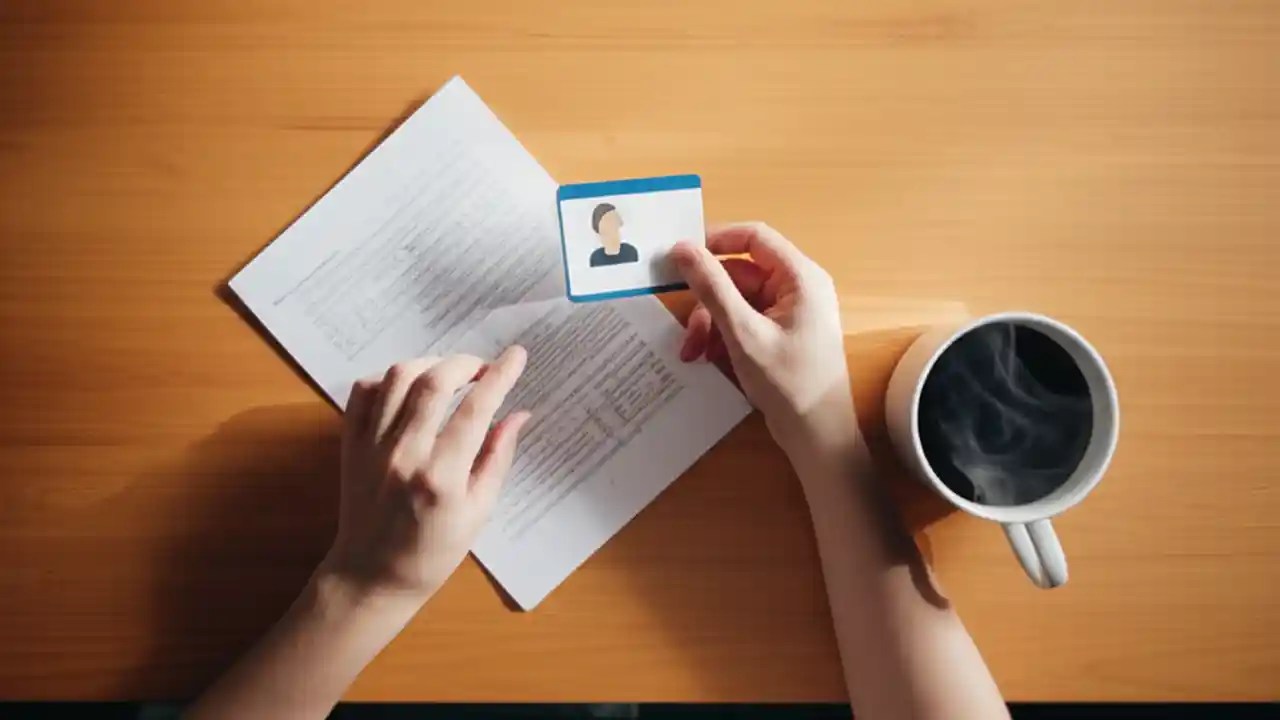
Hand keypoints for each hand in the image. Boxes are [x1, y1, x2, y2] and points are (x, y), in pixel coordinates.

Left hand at [318, 347, 529, 603]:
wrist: (372, 574)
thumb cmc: (433, 551)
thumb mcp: (479, 511)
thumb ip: (497, 458)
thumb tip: (519, 414)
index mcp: (441, 477)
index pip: (476, 409)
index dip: (500, 375)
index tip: (516, 355)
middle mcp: (404, 454)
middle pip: (434, 382)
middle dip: (465, 363)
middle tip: (483, 369)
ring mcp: (371, 446)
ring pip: (397, 377)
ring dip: (429, 363)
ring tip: (448, 374)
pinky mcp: (349, 443)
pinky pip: (363, 391)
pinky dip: (388, 378)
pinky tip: (408, 388)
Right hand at [672, 222, 853, 453]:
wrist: (818, 436)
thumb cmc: (788, 383)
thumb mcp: (743, 333)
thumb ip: (712, 287)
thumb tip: (682, 248)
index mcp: (800, 278)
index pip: (754, 237)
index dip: (715, 240)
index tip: (679, 255)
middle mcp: (798, 288)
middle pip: (739, 274)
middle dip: (707, 301)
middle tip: (684, 327)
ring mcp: (789, 312)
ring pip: (736, 300)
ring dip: (710, 323)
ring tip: (694, 352)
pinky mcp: (780, 334)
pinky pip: (743, 321)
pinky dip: (722, 336)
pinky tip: (708, 358)